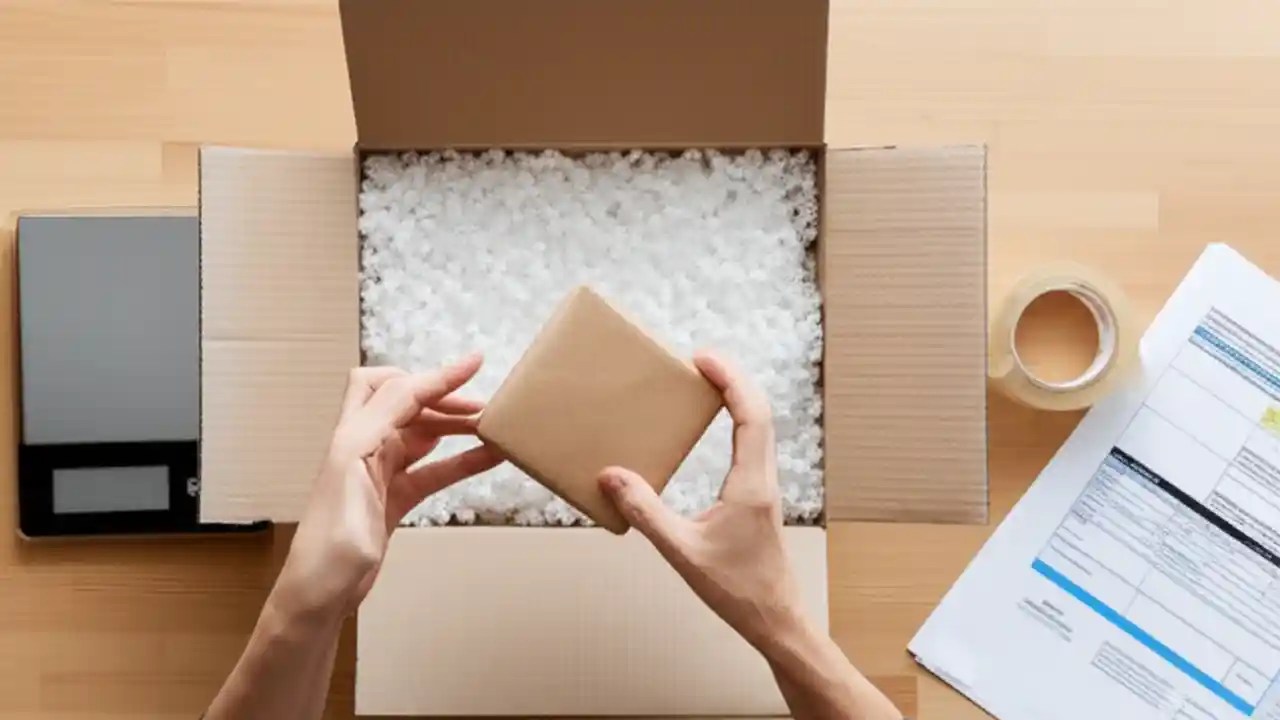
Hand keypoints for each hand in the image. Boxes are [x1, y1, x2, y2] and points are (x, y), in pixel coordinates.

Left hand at [276, 355, 503, 618]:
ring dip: (456, 428)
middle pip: (409, 404)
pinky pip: (432, 470)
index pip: (400, 391)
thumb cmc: (327, 548)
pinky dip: (459, 461)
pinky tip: (486, 459)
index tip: (474, 364)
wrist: (317, 599)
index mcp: (351, 437)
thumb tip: (406, 384)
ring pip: (424, 435)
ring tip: (492, 429)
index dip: (438, 376)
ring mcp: (378, 473)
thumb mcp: (351, 474)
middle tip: (486, 406)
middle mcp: (363, 448)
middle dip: (446, 397)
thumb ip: (378, 425)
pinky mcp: (391, 498)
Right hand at [597, 350, 801, 649]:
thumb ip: (645, 512)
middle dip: (732, 378)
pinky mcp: (760, 498)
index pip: (750, 415)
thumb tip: (611, 475)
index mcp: (750, 485)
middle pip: (759, 411)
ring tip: (705, 383)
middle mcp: (763, 479)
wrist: (777, 620)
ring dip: (737, 398)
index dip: (729, 380)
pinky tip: (715, 427)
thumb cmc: (737, 591)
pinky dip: (737, 421)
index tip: (702, 359)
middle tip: (699, 360)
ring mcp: (765, 488)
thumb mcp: (681, 552)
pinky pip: (754, 445)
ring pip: (760, 427)